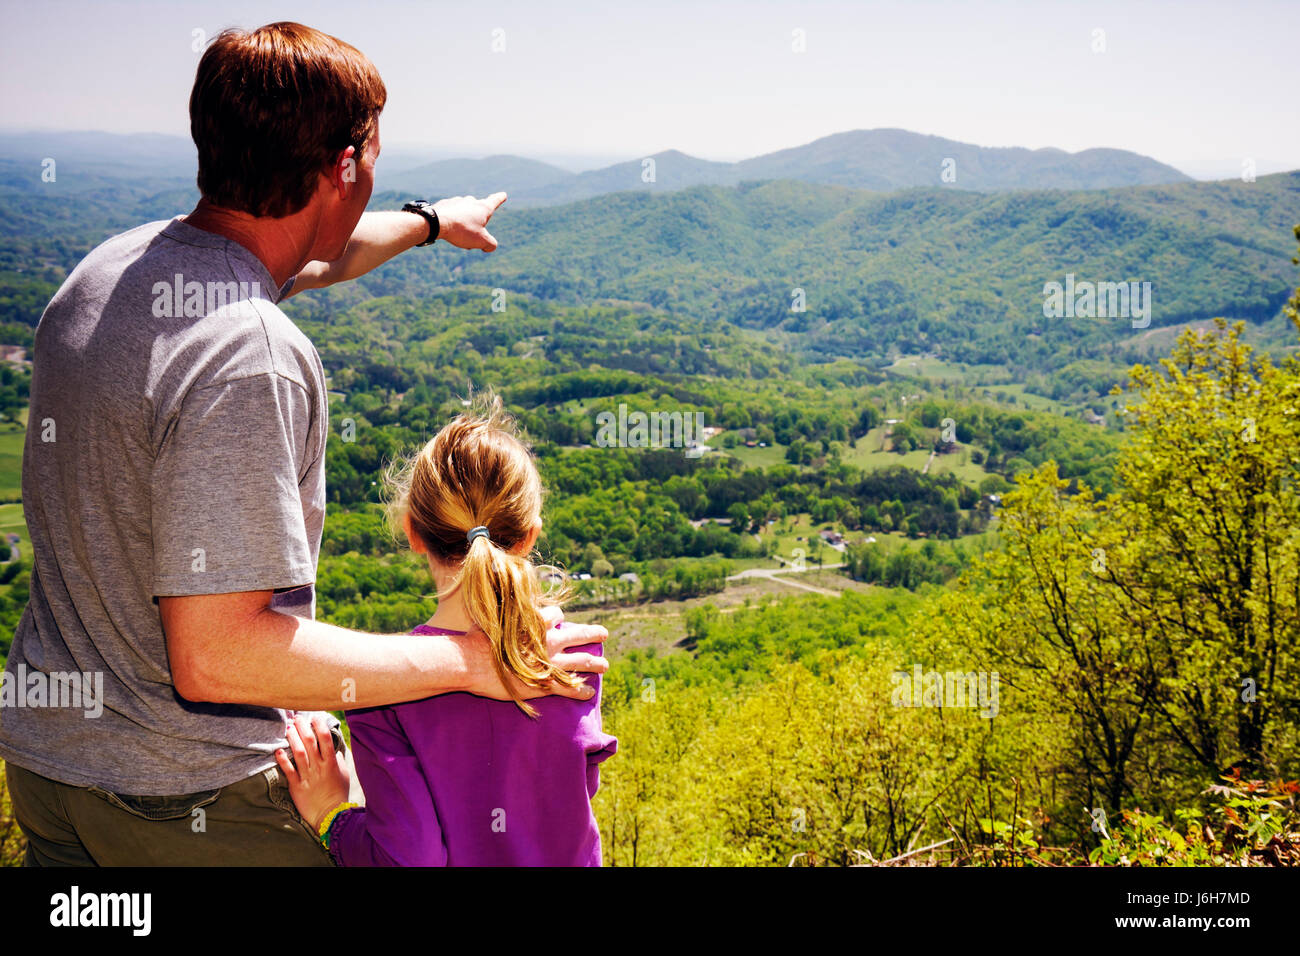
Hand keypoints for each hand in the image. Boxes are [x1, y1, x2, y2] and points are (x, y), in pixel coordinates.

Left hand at [274, 713, 351, 831]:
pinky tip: (278, 750)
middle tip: (297, 717)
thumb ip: (339, 760)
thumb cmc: (338, 794)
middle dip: (303, 727)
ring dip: (292, 738)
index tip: (314, 716)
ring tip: (288, 728)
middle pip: (310, 742)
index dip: (319, 725)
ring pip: (298, 753)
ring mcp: (307, 776)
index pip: (325, 739)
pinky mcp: (297, 786)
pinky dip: (283, 759)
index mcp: (331, 763)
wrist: (329, 815)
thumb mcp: (344, 774)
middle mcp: (319, 767)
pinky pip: (288, 770)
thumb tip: (335, 749)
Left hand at [432, 192, 506, 251]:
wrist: (436, 222)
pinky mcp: (445, 204)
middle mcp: (471, 201)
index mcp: (483, 208)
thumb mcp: (481, 241)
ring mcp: (457, 201)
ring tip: (458, 234)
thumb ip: (490, 244)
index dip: (500, 199)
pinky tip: (447, 229)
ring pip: (464, 213)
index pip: (495, 201)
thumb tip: (489, 246)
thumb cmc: (462, 230)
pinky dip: (452, 221)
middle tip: (472, 234)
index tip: (503, 194)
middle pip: (478, 210)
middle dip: (477, 221)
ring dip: (464, 223)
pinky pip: (452, 213)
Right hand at [459, 604, 608, 701]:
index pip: (556, 614)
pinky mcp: (545, 684)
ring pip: (582, 661)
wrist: (472, 663)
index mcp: (537, 622)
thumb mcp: (491, 616)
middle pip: (579, 635)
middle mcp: (549, 641)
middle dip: (593, 633)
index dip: (558, 617)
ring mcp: (549, 663)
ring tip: (605, 665)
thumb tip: (500, 591)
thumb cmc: (478, 639)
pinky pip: (570, 688)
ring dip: (596, 663)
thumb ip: (501, 608)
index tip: (559, 620)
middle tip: (603, 633)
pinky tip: (590, 694)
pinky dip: (581, 691)